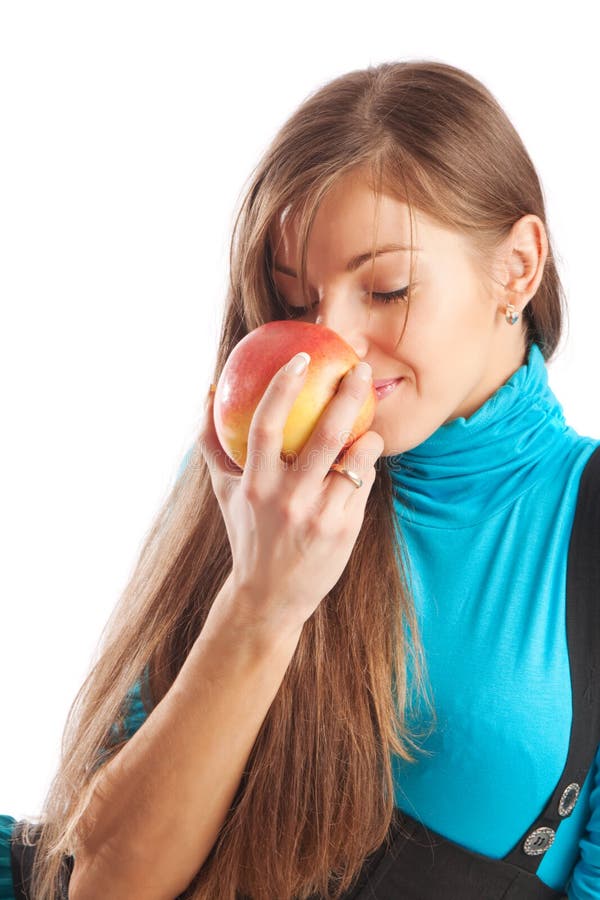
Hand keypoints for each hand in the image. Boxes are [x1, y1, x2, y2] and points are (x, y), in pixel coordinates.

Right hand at [199, 354, 383, 637]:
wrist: (270, 597)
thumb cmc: (247, 532)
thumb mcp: (224, 490)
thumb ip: (212, 442)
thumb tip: (208, 390)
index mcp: (254, 484)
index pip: (266, 425)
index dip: (282, 388)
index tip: (300, 358)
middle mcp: (286, 498)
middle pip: (322, 435)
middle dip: (346, 394)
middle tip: (360, 368)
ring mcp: (317, 515)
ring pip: (354, 460)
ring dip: (367, 433)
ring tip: (369, 418)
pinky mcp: (343, 530)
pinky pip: (362, 484)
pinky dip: (366, 464)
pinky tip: (366, 454)